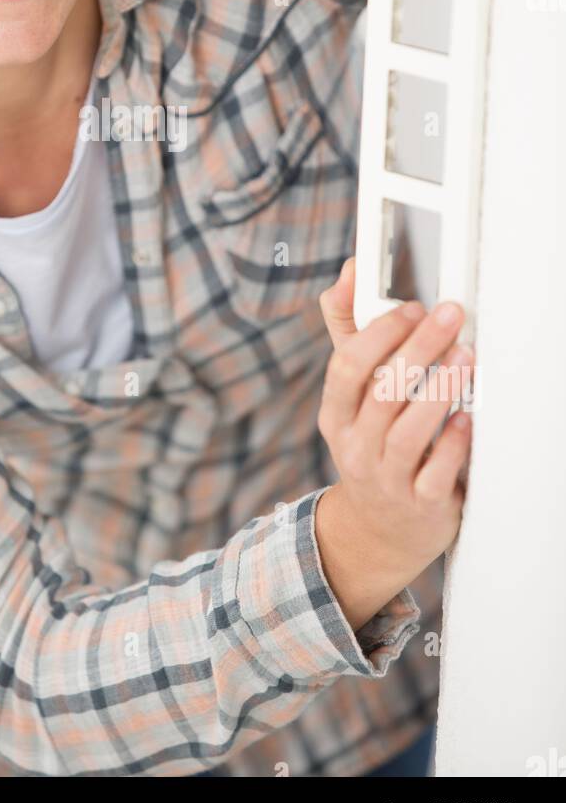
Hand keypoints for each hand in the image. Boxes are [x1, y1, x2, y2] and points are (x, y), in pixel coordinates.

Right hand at [316, 257, 473, 588]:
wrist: (380, 529)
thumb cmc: (370, 445)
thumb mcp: (351, 396)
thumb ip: (350, 331)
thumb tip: (350, 273)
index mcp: (336, 414)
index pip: (347, 368)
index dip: (378, 334)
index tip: (411, 307)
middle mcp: (355, 446)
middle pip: (382, 393)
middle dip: (417, 349)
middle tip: (450, 317)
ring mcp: (386, 478)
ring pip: (406, 432)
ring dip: (437, 392)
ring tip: (465, 359)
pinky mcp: (419, 504)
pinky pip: (435, 473)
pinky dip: (450, 445)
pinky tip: (466, 419)